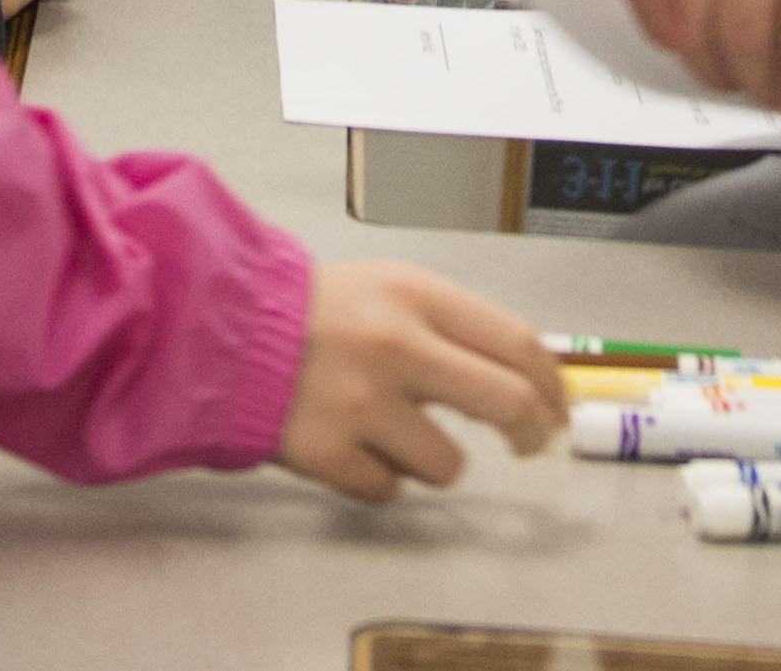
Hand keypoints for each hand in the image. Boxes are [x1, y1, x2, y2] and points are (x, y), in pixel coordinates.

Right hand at [275, 255, 564, 498]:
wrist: (222, 332)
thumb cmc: (313, 314)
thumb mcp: (388, 290)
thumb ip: (449, 327)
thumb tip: (522, 379)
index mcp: (417, 296)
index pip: (518, 341)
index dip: (551, 384)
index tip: (557, 408)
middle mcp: (396, 345)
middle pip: (506, 402)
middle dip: (530, 432)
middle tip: (528, 444)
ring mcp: (361, 403)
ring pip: (448, 464)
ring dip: (432, 459)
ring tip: (393, 434)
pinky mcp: (327, 452)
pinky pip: (387, 490)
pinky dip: (377, 478)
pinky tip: (353, 447)